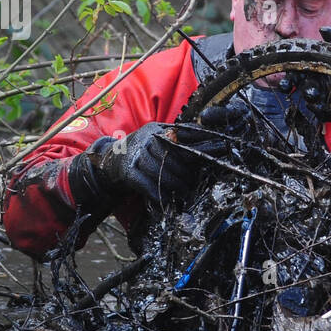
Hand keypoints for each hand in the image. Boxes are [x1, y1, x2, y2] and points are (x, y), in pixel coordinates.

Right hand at [85, 121, 232, 208]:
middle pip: (176, 157)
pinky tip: (166, 201)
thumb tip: (205, 138)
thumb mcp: (156, 140)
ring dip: (177, 186)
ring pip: (163, 172)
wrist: (107, 163)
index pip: (185, 135)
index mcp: (157, 130)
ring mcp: (135, 154)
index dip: (204, 143)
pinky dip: (159, 194)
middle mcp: (146, 139)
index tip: (222, 148)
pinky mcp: (127, 171)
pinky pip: (148, 185)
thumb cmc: (140, 154)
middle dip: (189, 172)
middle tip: (197, 183)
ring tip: (185, 192)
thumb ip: (176, 139)